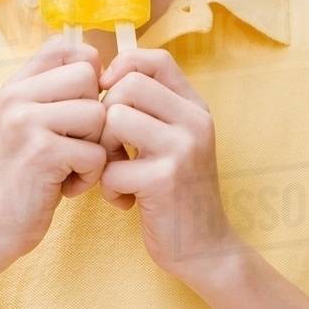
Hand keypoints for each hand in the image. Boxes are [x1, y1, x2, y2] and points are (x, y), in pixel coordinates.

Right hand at [0, 37, 106, 273]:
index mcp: (14, 85)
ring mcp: (26, 121)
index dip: (88, 71)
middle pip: (88, 77)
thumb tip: (104, 66)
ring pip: (98, 113)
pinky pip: (96, 152)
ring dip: (95, 147)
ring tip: (70, 166)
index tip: (80, 105)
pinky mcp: (42, 152)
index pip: (65, 46)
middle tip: (75, 143)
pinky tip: (65, 187)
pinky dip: (89, 176)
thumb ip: (53, 94)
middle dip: (95, 114)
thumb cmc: (21, 177)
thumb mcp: (27, 124)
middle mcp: (16, 96)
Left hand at [97, 48, 238, 282]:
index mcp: (195, 107)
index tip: (108, 94)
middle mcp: (194, 121)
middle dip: (105, 115)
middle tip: (110, 147)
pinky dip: (110, 189)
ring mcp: (183, 148)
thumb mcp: (175, 142)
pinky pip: (112, 168)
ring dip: (103, 150)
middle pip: (127, 85)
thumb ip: (152, 110)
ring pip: (115, 118)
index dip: (123, 67)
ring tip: (116, 172)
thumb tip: (105, 76)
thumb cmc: (178, 192)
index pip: (156, 59)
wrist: (205, 248)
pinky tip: (126, 202)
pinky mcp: (166, 180)